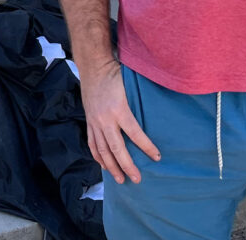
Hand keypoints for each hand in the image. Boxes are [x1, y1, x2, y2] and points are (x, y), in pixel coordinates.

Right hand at [79, 60, 159, 183]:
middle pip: (116, 148)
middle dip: (127, 165)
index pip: (135, 133)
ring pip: (102, 149)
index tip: (157, 157)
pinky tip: (104, 166)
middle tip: (137, 179)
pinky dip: (98, 156)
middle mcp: (105, 118)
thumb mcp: (130, 86)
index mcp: (118, 109)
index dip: (147, 147)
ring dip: (111, 166)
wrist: (93, 66)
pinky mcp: (89, 121)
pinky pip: (92, 143)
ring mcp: (95, 121)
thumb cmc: (115, 73)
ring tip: (120, 179)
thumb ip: (139, 102)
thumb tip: (156, 114)